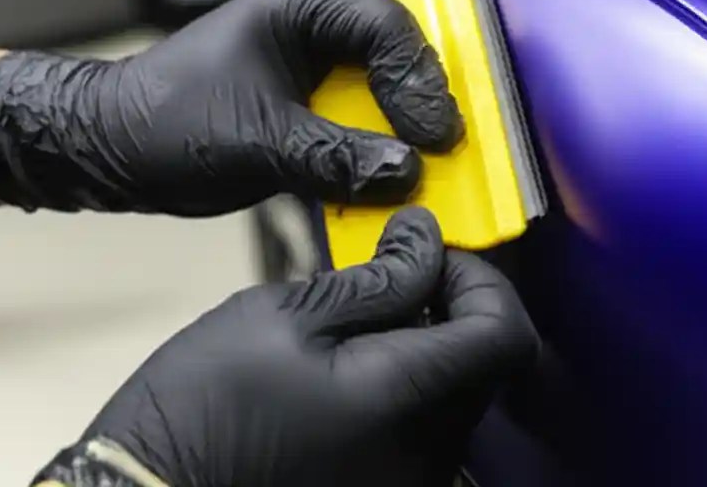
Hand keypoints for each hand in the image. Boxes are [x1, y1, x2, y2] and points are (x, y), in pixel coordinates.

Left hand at [0, 0, 463, 214]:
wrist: (106, 150)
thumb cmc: (166, 125)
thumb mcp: (254, 141)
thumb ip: (333, 155)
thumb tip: (407, 172)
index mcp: (299, 7)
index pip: (384, 27)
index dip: (419, 79)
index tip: (435, 134)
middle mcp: (313, 29)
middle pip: (396, 54)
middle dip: (421, 103)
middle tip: (445, 151)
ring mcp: (313, 67)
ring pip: (384, 90)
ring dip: (405, 130)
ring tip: (429, 168)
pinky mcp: (309, 106)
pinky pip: (362, 121)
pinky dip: (379, 150)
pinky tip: (393, 180)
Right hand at [62, 208, 536, 486]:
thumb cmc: (200, 412)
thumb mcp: (282, 318)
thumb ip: (376, 280)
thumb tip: (428, 243)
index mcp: (406, 402)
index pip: (506, 333)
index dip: (482, 281)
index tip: (433, 257)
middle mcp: (426, 455)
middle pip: (485, 365)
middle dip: (451, 307)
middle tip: (390, 276)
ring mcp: (410, 482)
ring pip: (456, 396)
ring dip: (427, 346)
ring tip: (355, 324)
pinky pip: (425, 431)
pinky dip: (407, 388)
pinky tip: (347, 371)